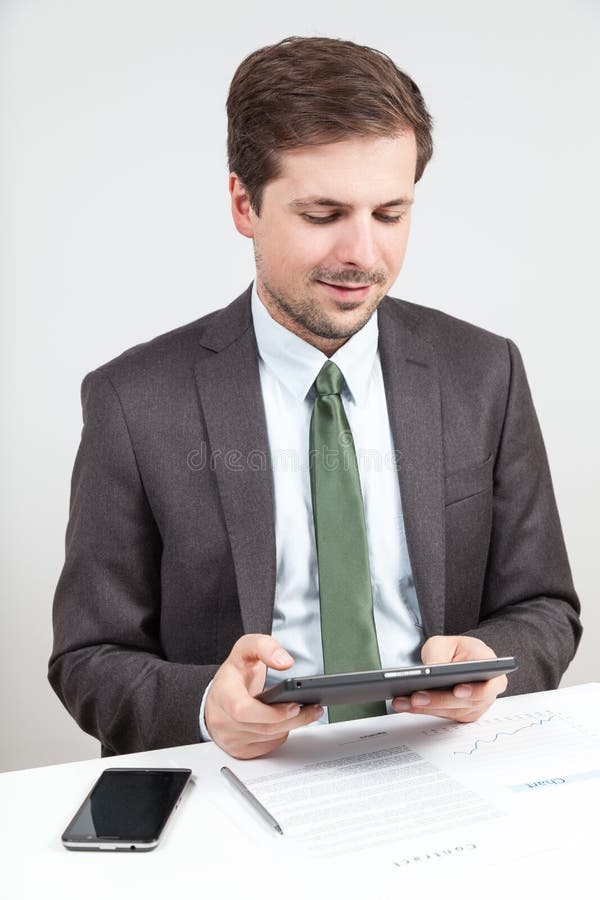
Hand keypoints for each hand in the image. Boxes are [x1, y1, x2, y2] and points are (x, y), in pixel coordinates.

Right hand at [204, 634, 322, 758]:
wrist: (220, 694)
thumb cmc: (234, 673)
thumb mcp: (247, 648)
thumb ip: (266, 647)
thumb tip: (285, 662)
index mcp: (223, 693)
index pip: (243, 710)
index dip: (271, 712)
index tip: (294, 704)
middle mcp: (222, 719)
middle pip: (263, 727)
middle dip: (293, 719)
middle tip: (313, 708)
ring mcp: (229, 738)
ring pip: (269, 738)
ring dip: (292, 726)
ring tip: (307, 711)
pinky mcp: (238, 750)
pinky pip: (267, 746)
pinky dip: (281, 734)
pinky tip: (289, 721)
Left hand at [391, 635, 507, 722]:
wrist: (456, 658)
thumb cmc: (456, 649)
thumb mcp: (443, 643)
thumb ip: (439, 654)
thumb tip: (431, 670)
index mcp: (490, 667)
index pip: (490, 684)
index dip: (475, 691)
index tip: (457, 691)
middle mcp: (487, 690)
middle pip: (465, 702)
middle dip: (438, 700)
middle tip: (416, 697)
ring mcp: (475, 705)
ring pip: (451, 711)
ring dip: (425, 708)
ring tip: (403, 701)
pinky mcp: (461, 714)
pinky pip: (442, 714)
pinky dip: (422, 710)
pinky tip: (405, 704)